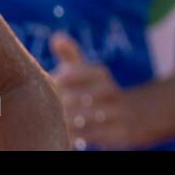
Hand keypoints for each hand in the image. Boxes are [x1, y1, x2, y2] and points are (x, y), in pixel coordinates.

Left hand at [49, 32, 148, 149]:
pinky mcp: (119, 131)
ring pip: (80, 119)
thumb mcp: (89, 71)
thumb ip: (71, 55)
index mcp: (99, 73)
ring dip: (63, 123)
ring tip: (49, 125)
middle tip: (39, 113)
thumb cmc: (100, 92)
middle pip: (71, 99)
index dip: (51, 86)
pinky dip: (75, 137)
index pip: (67, 75)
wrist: (136, 115)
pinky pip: (91, 136)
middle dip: (55, 107)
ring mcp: (116, 112)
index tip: (43, 92)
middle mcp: (110, 90)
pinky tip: (64, 137)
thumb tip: (57, 37)